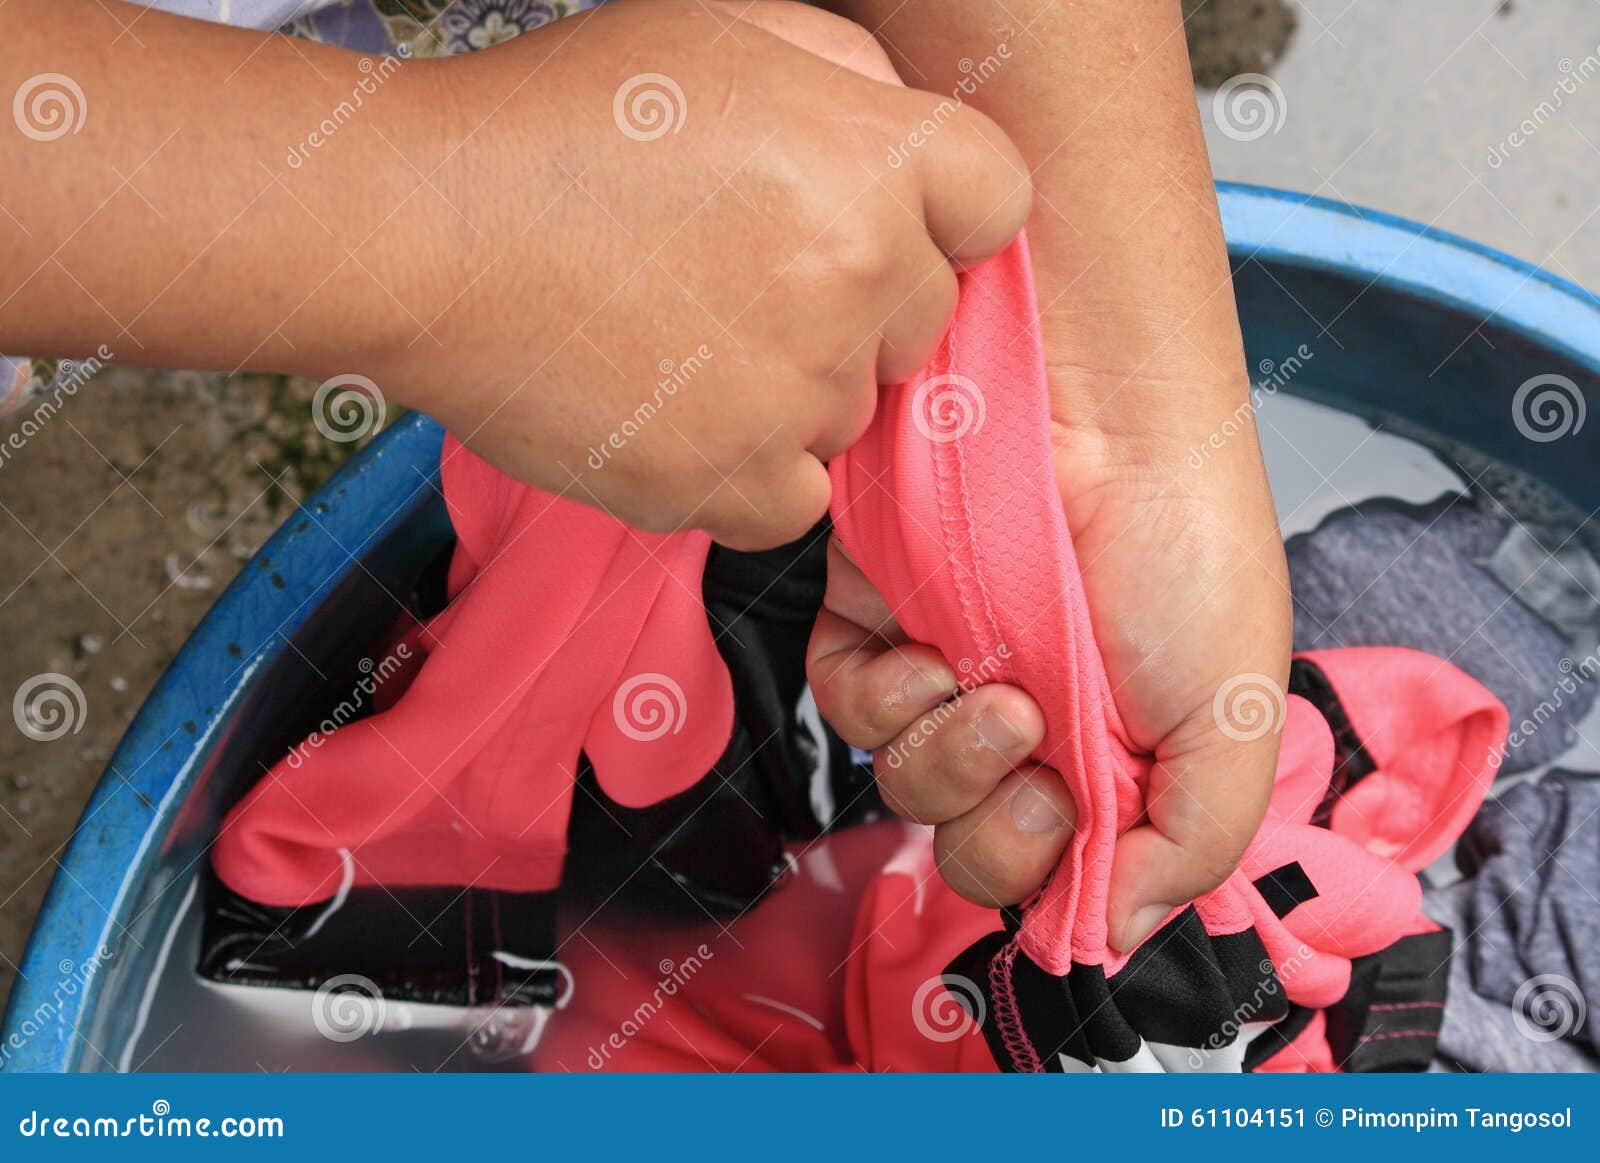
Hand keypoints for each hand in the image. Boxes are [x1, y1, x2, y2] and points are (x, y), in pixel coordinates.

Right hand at [377, 0, 1030, 549]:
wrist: (420, 230)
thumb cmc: (557, 123)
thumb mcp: (725, 32)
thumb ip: (848, 76)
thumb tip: (904, 132)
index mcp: (871, 157)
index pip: (995, 205)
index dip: (941, 215)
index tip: (886, 225)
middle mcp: (854, 278)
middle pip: (919, 323)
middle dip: (857, 308)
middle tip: (747, 280)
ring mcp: (792, 392)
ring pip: (850, 418)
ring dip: (794, 395)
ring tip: (686, 343)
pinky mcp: (721, 481)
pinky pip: (789, 503)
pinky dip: (746, 475)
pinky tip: (681, 417)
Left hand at [808, 370, 1287, 951]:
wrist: (1104, 419)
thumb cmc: (1183, 549)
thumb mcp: (1234, 722)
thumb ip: (1191, 848)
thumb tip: (1112, 933)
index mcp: (1113, 758)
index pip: (1057, 876)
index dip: (1053, 886)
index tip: (1075, 845)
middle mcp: (1029, 723)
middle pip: (969, 848)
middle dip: (997, 838)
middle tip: (1037, 776)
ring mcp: (953, 671)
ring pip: (903, 784)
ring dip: (947, 760)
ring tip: (996, 694)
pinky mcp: (881, 617)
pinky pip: (844, 702)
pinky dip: (878, 699)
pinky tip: (930, 658)